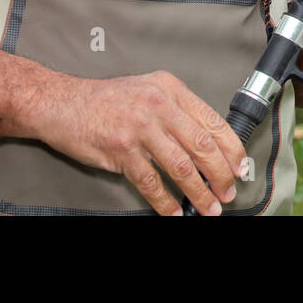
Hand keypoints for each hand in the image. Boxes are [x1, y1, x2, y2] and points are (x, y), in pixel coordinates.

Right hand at [36, 70, 249, 215]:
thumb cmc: (106, 100)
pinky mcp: (121, 149)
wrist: (62, 102)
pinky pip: (151, 182)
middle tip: (228, 192)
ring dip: (199, 192)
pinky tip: (175, 212)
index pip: (212, 120)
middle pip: (202, 145)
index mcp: (170, 89)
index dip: (232, 148)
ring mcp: (140, 127)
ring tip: (209, 208)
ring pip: (181, 166)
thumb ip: (176, 111)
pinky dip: (166, 202)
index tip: (241, 166)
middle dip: (220, 174)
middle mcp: (159, 105)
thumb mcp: (148, 91)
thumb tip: (206, 144)